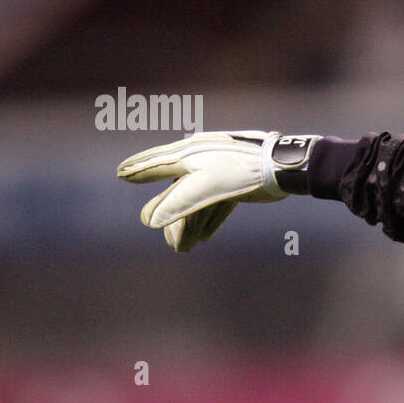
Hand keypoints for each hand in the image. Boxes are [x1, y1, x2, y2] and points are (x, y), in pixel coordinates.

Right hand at [117, 131, 315, 250]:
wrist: (283, 166)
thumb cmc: (242, 172)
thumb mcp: (205, 188)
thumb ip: (178, 203)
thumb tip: (150, 221)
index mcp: (190, 155)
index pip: (157, 164)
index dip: (139, 170)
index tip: (121, 173)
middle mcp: (203, 159)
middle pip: (176, 185)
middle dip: (163, 204)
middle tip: (148, 207)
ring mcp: (221, 170)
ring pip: (197, 198)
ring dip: (189, 223)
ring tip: (181, 247)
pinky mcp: (239, 182)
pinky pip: (218, 204)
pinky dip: (210, 220)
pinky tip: (206, 238)